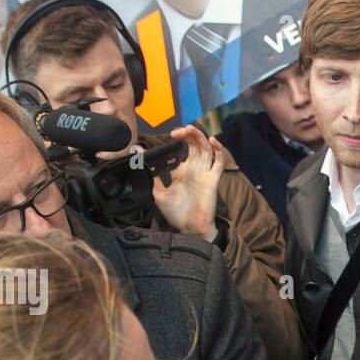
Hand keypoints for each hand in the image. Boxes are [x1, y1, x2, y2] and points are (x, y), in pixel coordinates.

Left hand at [152, 125, 224, 240]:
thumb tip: (140, 162)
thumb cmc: (177, 214)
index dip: (175, 141)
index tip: (166, 137)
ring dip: (199, 136)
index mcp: (181, 173)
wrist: (189, 229)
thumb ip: (152, 179)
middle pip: (194, 145)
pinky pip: (219, 162)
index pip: (180, 151)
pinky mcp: (212, 180)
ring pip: (205, 149)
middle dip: (187, 134)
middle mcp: (193, 170)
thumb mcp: (158, 195)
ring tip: (189, 129)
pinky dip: (219, 150)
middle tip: (176, 132)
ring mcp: (204, 174)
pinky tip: (213, 141)